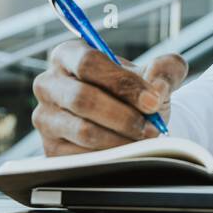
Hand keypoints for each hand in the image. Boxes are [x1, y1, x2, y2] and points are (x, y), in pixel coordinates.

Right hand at [32, 39, 187, 155]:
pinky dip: (110, 157)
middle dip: (123, 115)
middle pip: (82, 98)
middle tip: (152, 126)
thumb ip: (166, 69)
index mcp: (68, 55)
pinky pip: (80, 157)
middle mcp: (49, 84)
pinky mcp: (50, 149)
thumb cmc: (135, 92)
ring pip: (83, 131)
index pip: (89, 63)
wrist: (128, 122)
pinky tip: (128, 153)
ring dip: (120, 139)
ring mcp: (45, 118)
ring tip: (144, 140)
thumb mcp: (157, 73)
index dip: (123, 83)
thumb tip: (157, 86)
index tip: (153, 100)